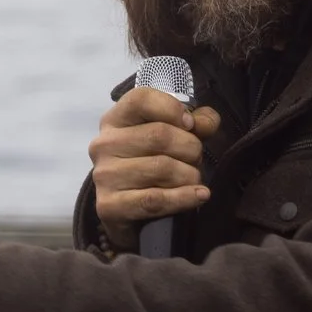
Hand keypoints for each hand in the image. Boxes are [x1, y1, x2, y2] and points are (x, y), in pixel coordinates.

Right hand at [90, 89, 220, 252]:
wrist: (128, 213)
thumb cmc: (152, 166)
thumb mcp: (174, 137)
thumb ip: (195, 124)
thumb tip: (206, 122)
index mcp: (115, 119)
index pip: (141, 99)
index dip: (172, 109)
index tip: (190, 125)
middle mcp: (105, 144)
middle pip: (159, 135)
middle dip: (190, 148)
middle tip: (195, 159)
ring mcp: (104, 175)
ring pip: (162, 168)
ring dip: (190, 175)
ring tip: (192, 180)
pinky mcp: (109, 205)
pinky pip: (155, 199)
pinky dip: (184, 198)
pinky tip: (200, 195)